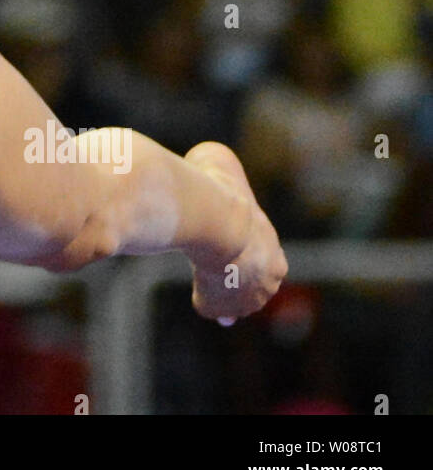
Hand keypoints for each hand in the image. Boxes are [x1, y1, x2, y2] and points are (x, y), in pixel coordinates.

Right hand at [184, 142, 287, 324]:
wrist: (216, 220)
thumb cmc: (218, 190)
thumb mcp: (219, 163)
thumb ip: (213, 166)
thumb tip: (201, 162)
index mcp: (274, 254)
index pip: (265, 261)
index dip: (246, 256)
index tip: (231, 253)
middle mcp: (268, 282)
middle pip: (251, 288)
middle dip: (235, 282)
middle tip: (218, 275)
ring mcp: (246, 299)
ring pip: (231, 301)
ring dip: (217, 290)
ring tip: (203, 279)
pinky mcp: (219, 307)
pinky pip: (209, 307)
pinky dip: (202, 298)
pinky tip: (195, 287)